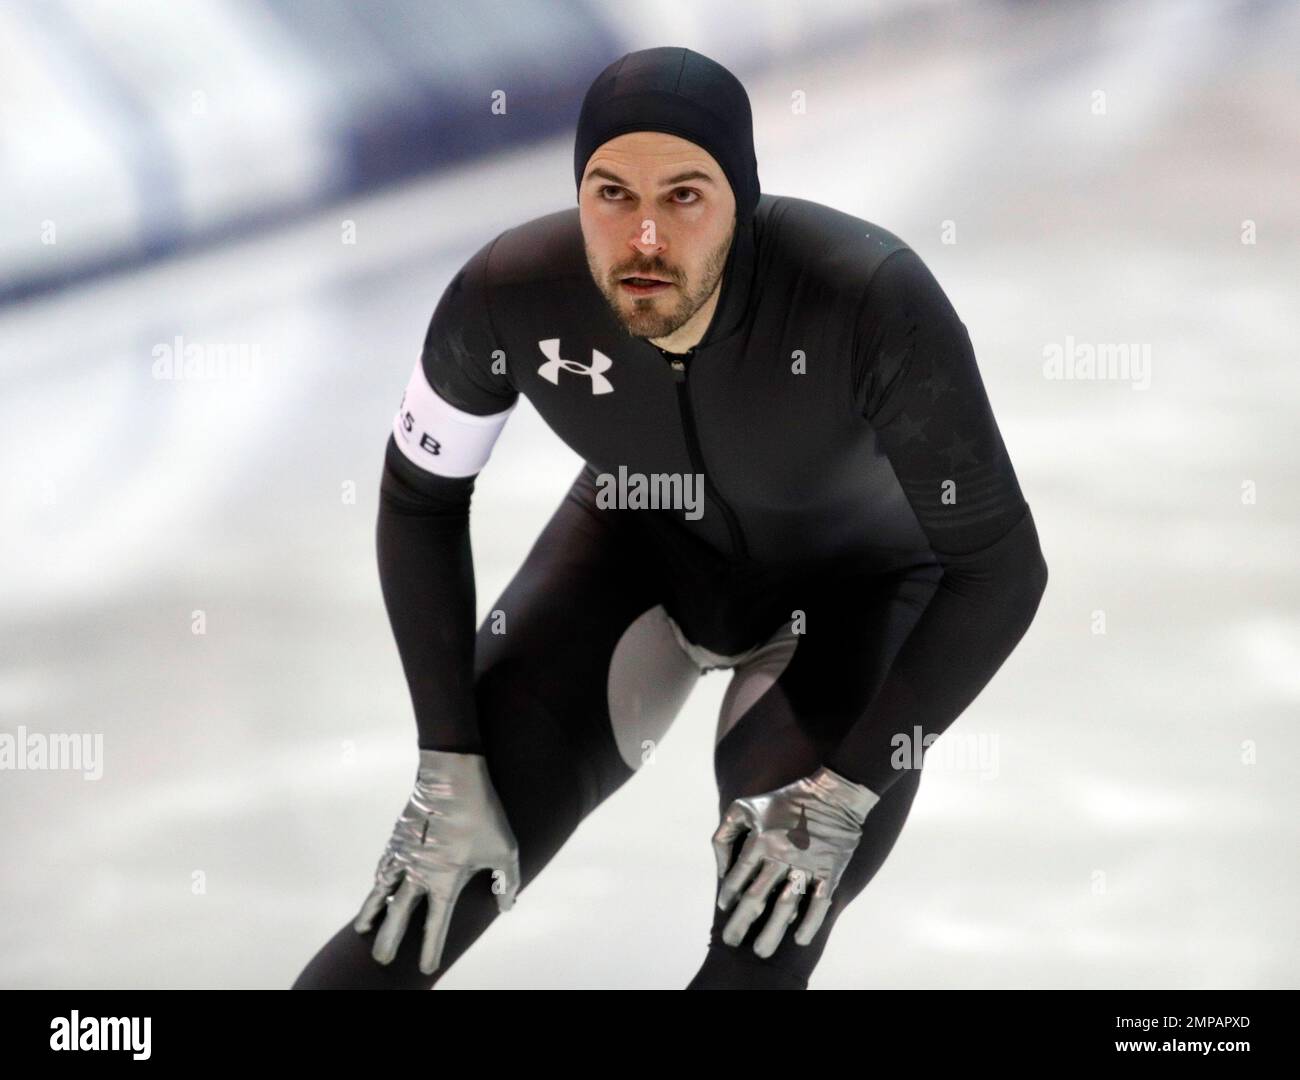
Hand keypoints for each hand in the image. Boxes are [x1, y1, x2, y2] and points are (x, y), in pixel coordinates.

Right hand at [354, 749, 519, 974]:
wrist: (452, 775)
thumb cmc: (483, 813)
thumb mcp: (505, 850)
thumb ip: (507, 883)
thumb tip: (505, 906)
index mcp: (445, 882)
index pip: (435, 926)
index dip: (429, 949)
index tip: (426, 968)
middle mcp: (418, 874)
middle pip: (398, 917)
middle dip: (389, 941)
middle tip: (381, 960)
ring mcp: (404, 855)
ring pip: (381, 892)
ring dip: (372, 912)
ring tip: (363, 929)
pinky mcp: (398, 836)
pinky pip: (384, 866)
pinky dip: (378, 881)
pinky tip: (376, 886)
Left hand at [712, 766, 880, 957]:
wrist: (833, 794)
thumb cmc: (784, 800)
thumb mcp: (745, 806)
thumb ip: (725, 833)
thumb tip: (722, 868)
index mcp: (759, 840)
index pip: (738, 877)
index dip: (729, 896)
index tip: (726, 909)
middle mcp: (781, 855)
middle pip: (756, 898)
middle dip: (741, 923)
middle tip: (730, 941)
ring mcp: (807, 865)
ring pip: (785, 906)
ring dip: (771, 932)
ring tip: (760, 952)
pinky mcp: (830, 870)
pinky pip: (818, 903)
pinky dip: (809, 923)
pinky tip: (798, 939)